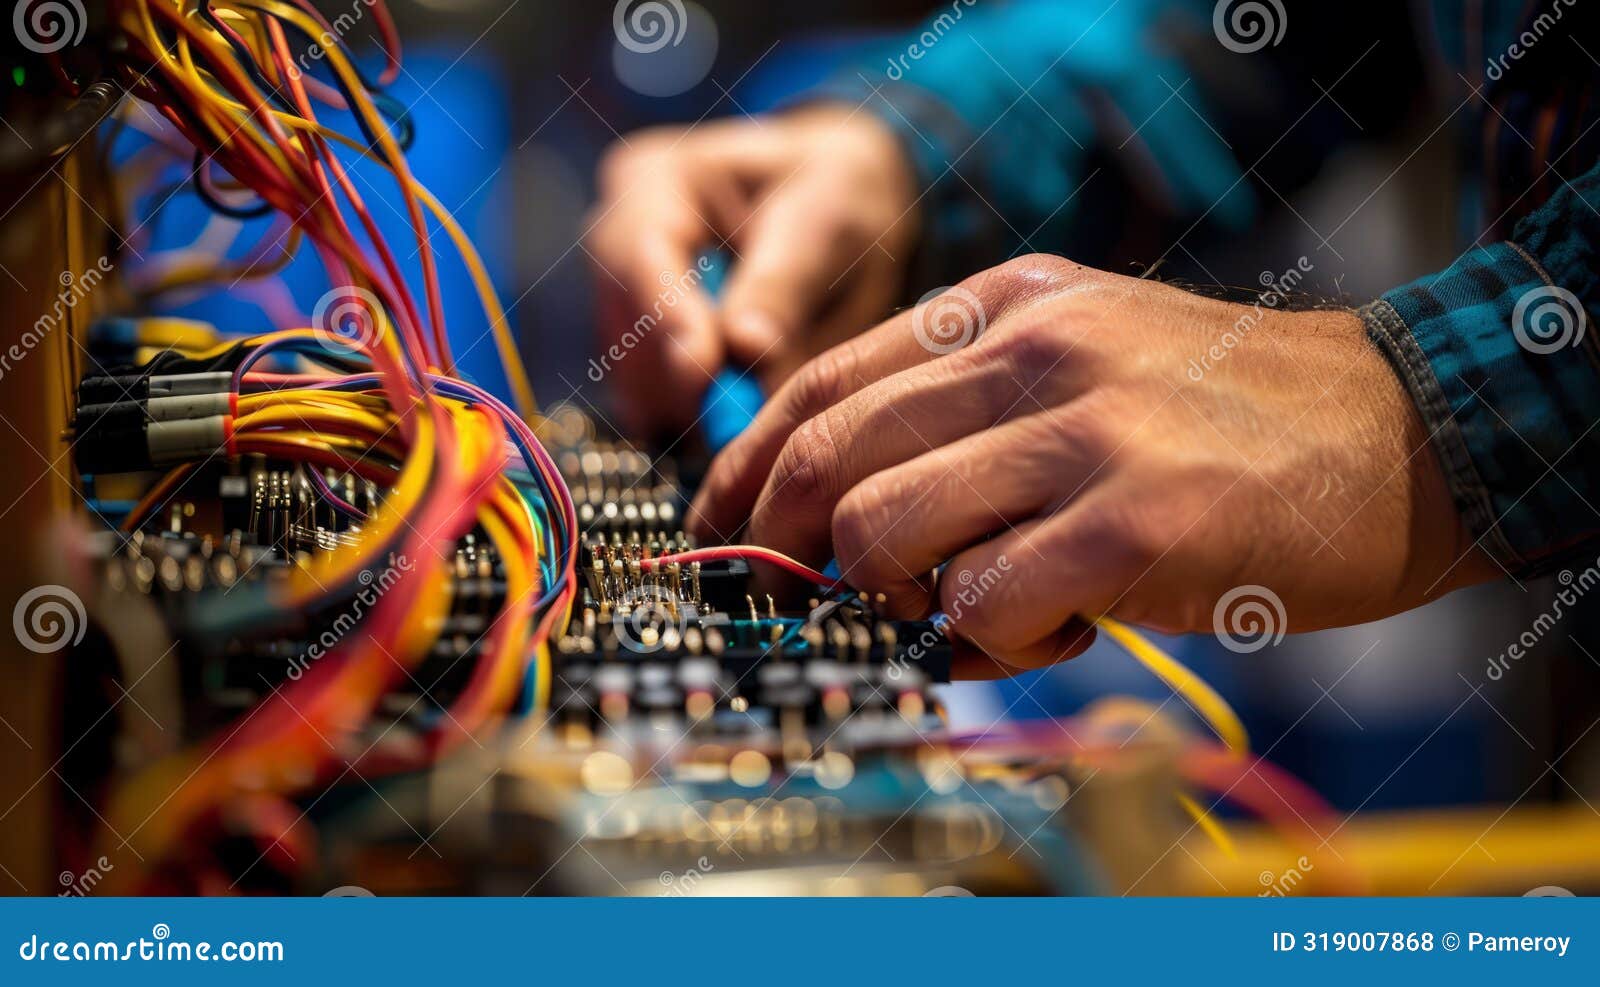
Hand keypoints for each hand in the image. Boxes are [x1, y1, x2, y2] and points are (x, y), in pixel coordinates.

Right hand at [585, 103, 917, 435]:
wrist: (839, 208)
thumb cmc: (836, 197)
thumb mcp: (827, 224)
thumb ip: (783, 286)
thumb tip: (746, 350)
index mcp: (656, 179)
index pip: (641, 254)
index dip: (668, 319)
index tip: (701, 374)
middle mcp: (619, 237)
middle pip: (624, 323)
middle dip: (677, 378)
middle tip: (739, 425)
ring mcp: (622, 298)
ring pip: (631, 372)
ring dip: (686, 407)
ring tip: (752, 421)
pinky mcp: (639, 348)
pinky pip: (650, 400)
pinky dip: (690, 419)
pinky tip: (737, 421)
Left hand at [689, 255, 1495, 677]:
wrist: (1409, 432)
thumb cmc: (1235, 418)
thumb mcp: (1092, 358)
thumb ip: (974, 411)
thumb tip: (846, 511)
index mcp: (1010, 304)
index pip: (820, 380)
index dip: (745, 466)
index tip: (720, 528)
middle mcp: (1035, 350)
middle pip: (829, 458)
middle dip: (788, 547)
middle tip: (813, 596)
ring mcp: (1085, 432)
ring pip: (883, 533)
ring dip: (900, 596)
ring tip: (975, 605)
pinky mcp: (1135, 522)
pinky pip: (985, 603)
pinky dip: (990, 638)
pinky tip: (1055, 626)